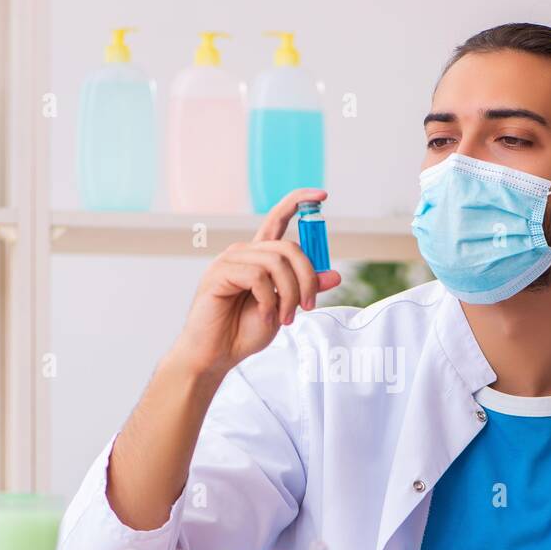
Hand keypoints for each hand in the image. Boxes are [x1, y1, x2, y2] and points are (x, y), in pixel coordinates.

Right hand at [169, 188, 340, 379]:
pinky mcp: (219, 274)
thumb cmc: (243, 331)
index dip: (298, 202)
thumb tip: (334, 274)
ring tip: (285, 318)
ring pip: (276, 262)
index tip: (322, 195)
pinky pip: (257, 277)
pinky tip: (264, 315)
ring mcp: (230, 261)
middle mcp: (245, 252)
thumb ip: (304, 289)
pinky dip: (268, 299)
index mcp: (259, 257)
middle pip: (289, 248)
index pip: (278, 219)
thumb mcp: (285, 308)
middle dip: (307, 278)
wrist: (217, 354)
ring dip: (289, 294)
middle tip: (308, 306)